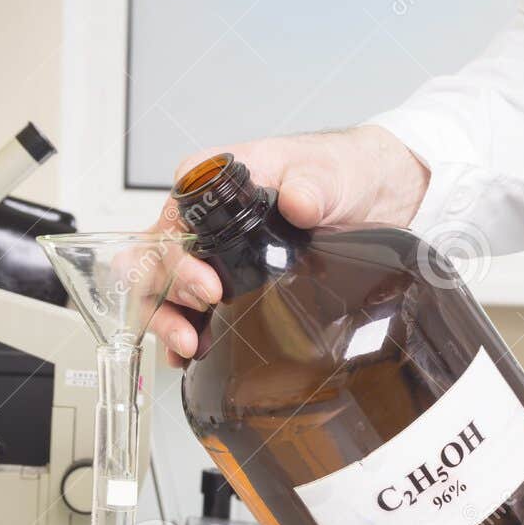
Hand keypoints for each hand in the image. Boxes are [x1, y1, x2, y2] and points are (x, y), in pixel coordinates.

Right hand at [151, 124, 426, 363]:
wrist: (365, 195)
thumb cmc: (334, 172)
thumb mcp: (325, 174)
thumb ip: (310, 187)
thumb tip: (298, 202)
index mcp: (211, 179)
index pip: (174, 216)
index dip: (178, 254)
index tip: (209, 282)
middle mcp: (199, 216)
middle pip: (158, 255)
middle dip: (171, 289)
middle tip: (204, 307)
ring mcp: (207, 250)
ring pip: (161, 284)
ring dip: (167, 317)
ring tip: (189, 343)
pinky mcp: (222, 278)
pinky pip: (185, 306)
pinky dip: (180, 330)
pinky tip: (188, 352)